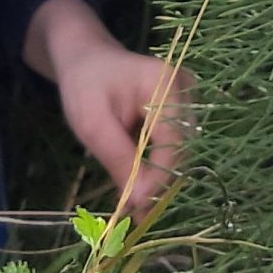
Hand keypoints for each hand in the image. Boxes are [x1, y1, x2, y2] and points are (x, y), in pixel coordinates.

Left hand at [25, 0, 186, 218]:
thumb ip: (119, 159)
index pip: (174, 143)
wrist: (86, 58)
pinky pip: (174, 145)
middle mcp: (186, 89)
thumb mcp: (92, 124)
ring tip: (133, 203)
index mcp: (166, 84)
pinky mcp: (182, 110)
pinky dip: (155, 165)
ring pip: (179, 151)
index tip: (137, 210)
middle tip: (133, 214)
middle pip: (181, 149)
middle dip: (158, 182)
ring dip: (157, 177)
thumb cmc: (84, 84)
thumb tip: (142, 202)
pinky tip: (137, 182)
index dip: (159, 179)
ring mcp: (188, 98)